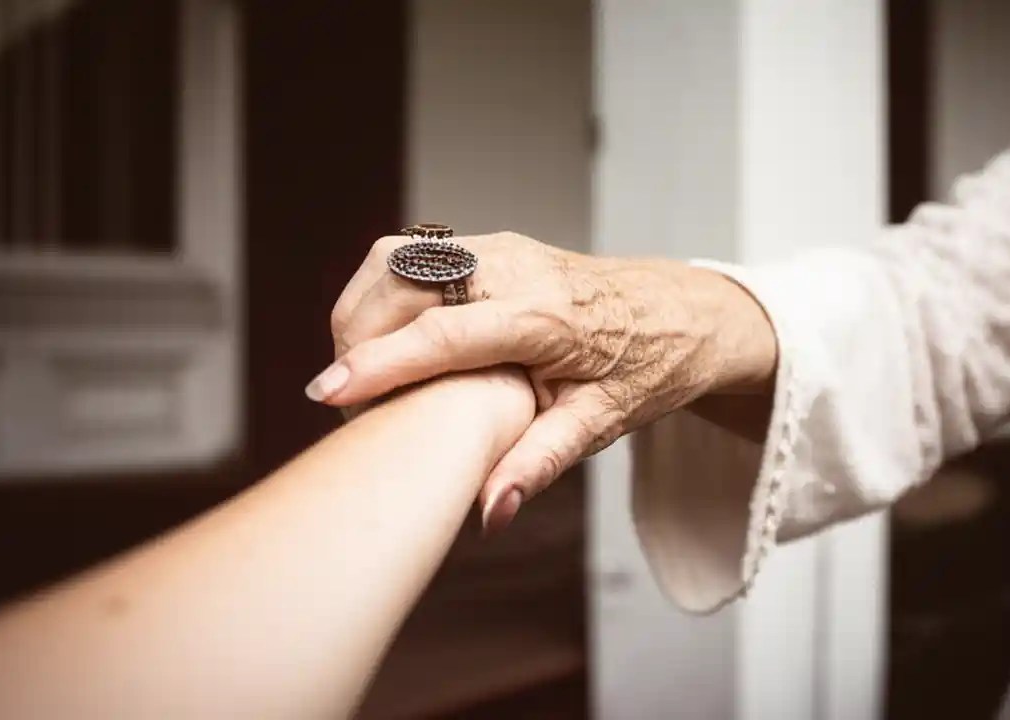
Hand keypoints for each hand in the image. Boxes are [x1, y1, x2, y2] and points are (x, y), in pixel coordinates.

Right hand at [309, 232, 775, 532]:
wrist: (682, 311)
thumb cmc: (647, 366)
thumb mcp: (602, 423)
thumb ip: (539, 462)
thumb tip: (490, 512)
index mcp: (545, 316)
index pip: (442, 335)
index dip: (379, 364)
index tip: (326, 394)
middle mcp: (514, 268)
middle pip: (401, 284)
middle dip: (356, 340)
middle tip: (350, 407)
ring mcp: (497, 247)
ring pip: (394, 259)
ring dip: (360, 312)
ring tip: (362, 374)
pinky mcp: (486, 245)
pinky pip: (410, 255)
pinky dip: (381, 295)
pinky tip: (387, 341)